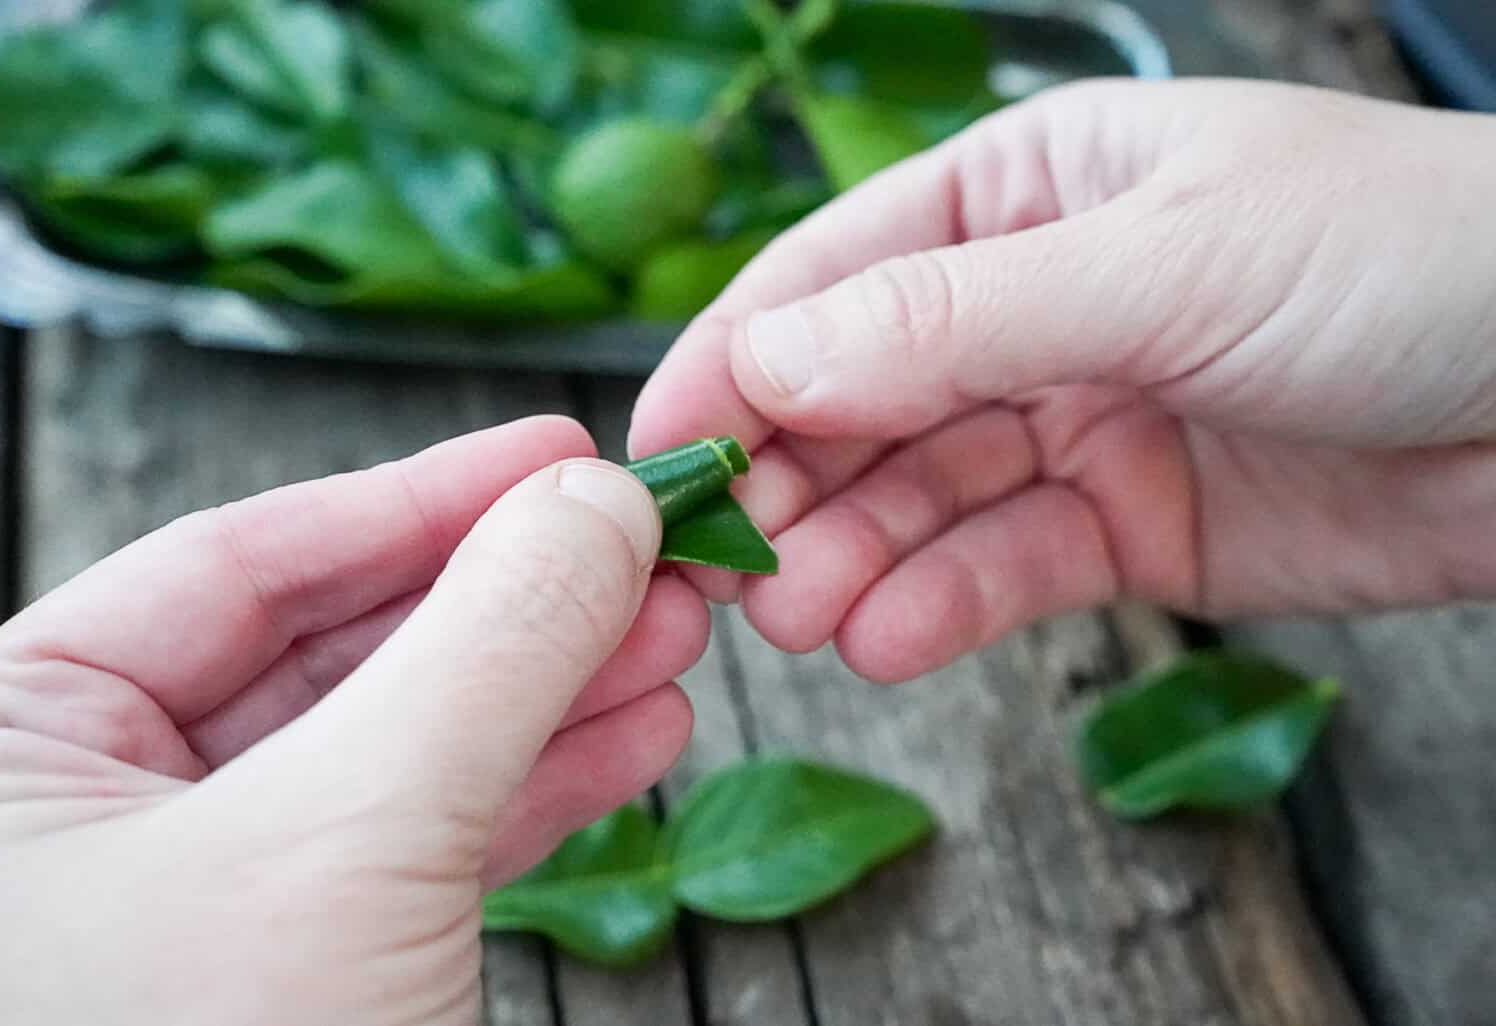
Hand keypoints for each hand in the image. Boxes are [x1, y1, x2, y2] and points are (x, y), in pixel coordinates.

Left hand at [0, 416, 704, 1024]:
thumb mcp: (347, 844)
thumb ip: (481, 651)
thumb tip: (601, 502)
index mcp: (5, 747)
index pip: (243, 563)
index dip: (424, 496)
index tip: (563, 453)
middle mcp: (85, 812)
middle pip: (341, 647)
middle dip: (513, 598)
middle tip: (654, 542)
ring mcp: (197, 899)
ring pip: (400, 747)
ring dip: (550, 689)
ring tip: (678, 634)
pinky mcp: (294, 973)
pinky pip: (423, 845)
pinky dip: (537, 790)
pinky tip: (636, 737)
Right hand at [630, 78, 1495, 682]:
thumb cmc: (1400, 256)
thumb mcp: (1164, 265)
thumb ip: (958, 321)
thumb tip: (771, 363)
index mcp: (1023, 191)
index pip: (836, 275)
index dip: (738, 358)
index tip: (657, 445)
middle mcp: (1028, 305)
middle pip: (861, 397)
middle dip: (792, 480)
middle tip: (729, 567)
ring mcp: (1073, 419)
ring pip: (921, 494)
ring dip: (851, 556)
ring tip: (796, 619)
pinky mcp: (1127, 525)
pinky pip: (1006, 564)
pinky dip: (943, 603)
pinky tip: (884, 638)